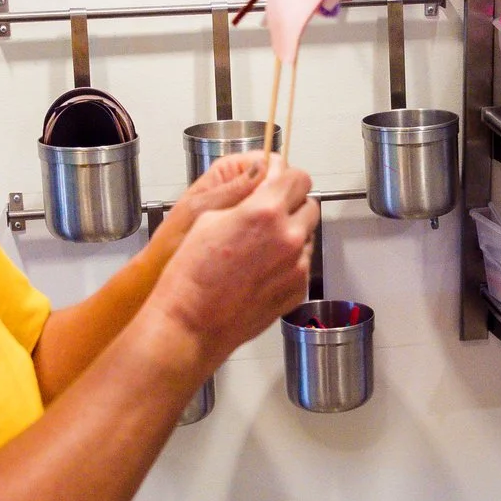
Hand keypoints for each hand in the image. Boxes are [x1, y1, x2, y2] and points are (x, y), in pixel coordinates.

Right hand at [148, 155, 317, 366]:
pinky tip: (260, 270)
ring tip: (259, 248)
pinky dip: (288, 262)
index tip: (277, 181)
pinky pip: (303, 263)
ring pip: (307, 235)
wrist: (192, 323)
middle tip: (267, 215)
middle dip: (291, 204)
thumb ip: (244, 194)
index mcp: (266, 211)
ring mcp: (298, 265)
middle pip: (309, 204)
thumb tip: (263, 179)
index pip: (297, 176)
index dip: (285, 177)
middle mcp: (289, 236)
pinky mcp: (299, 289)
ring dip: (291, 233)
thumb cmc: (192, 274)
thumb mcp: (208, 216)